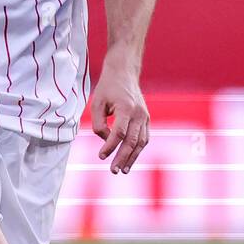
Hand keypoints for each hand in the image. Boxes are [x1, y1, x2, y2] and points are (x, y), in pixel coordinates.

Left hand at [90, 59, 149, 173]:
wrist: (124, 73)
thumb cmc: (108, 88)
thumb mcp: (97, 103)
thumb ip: (99, 124)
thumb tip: (106, 140)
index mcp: (126, 108)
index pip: (119, 133)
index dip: (110, 146)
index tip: (101, 156)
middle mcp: (139, 114)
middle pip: (132, 141)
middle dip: (122, 158)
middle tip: (113, 171)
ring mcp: (145, 116)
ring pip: (141, 142)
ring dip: (132, 158)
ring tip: (122, 170)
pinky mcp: (146, 119)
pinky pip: (144, 138)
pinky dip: (137, 150)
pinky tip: (129, 159)